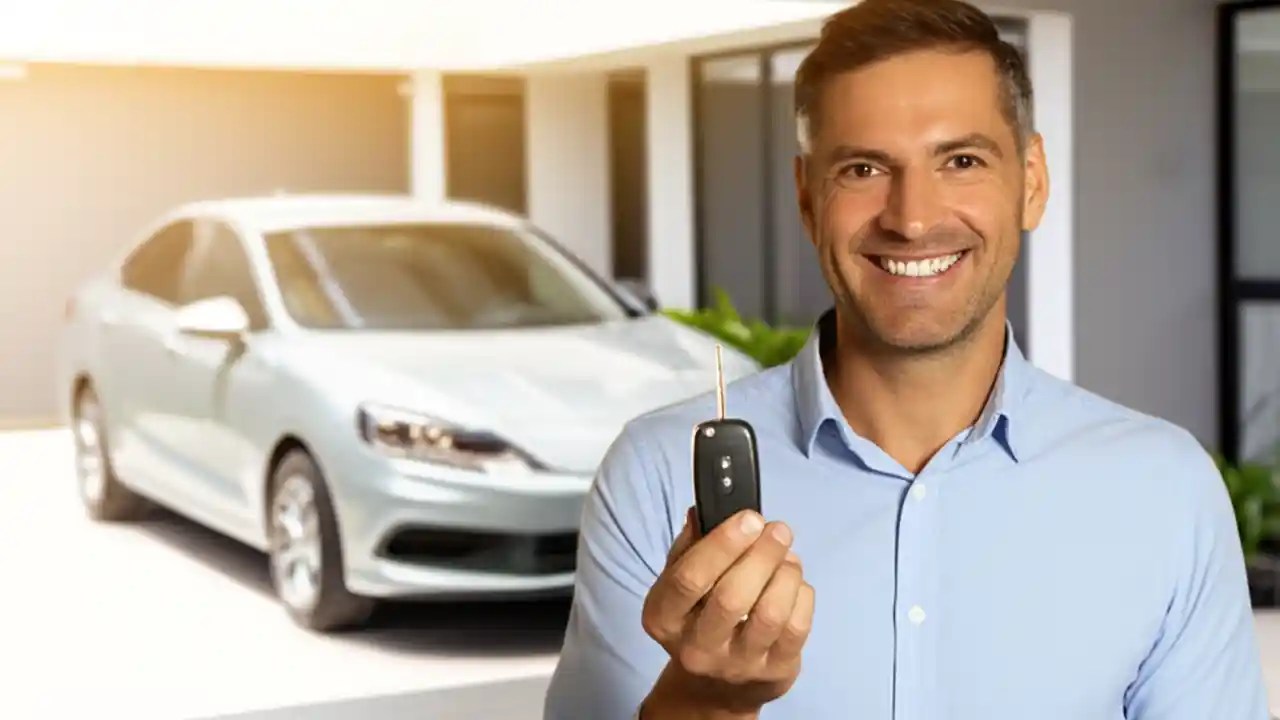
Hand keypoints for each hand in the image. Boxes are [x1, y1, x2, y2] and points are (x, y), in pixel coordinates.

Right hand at [639, 507, 814, 717]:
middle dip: (762, 554)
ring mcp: (738, 664)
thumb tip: (704, 511)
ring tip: (788, 556)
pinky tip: (794, 583)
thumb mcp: (679, 583)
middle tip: (778, 530)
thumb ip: (690, 546)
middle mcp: (696, 648)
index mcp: (664, 618)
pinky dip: (802, 594)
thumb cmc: (697, 617)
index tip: (750, 518)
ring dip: (786, 573)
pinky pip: (797, 627)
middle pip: (732, 596)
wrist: (714, 685)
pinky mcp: (774, 672)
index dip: (723, 544)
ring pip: (770, 612)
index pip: (689, 579)